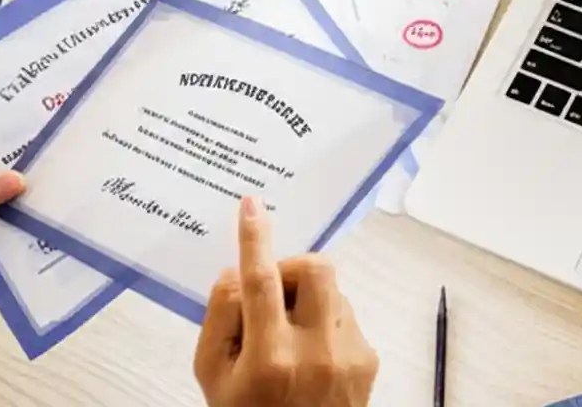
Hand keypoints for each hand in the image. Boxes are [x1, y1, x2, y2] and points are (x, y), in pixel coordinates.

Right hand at [194, 197, 377, 406]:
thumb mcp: (212, 376)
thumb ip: (220, 318)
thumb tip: (237, 272)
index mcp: (269, 359)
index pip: (261, 283)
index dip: (255, 239)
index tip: (252, 206)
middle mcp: (316, 353)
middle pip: (316, 269)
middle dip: (292, 268)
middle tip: (271, 291)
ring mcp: (349, 356)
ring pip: (333, 292)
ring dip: (307, 300)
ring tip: (286, 337)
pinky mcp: (369, 360)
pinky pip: (345, 316)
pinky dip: (324, 324)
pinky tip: (309, 355)